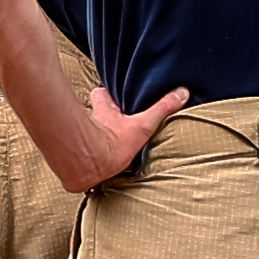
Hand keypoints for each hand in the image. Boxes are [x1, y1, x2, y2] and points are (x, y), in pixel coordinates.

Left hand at [67, 78, 191, 190]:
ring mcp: (82, 136)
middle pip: (93, 111)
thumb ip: (162, 109)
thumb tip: (182, 92)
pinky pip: (84, 150)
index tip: (116, 93)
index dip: (107, 92)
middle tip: (118, 118)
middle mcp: (90, 119)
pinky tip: (99, 160)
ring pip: (89, 129)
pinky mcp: (77, 154)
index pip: (101, 92)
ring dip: (97, 134)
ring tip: (111, 140)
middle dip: (103, 114)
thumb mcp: (142, 126)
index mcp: (103, 108)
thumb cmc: (111, 144)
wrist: (87, 166)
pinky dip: (90, 154)